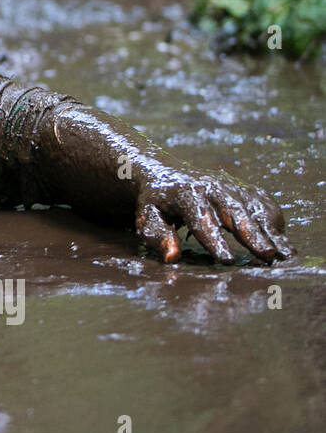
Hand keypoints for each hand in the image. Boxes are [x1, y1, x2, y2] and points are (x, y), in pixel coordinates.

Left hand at [134, 166, 291, 263]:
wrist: (164, 172)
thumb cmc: (155, 203)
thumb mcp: (147, 217)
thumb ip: (158, 236)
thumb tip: (172, 257)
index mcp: (186, 194)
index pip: (201, 220)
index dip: (214, 240)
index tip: (226, 259)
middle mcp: (212, 188)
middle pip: (235, 212)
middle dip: (252, 235)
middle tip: (267, 255)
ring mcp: (231, 186)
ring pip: (255, 208)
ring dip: (271, 230)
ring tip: (285, 254)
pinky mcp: (243, 189)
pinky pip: (264, 204)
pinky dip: (274, 221)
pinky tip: (282, 241)